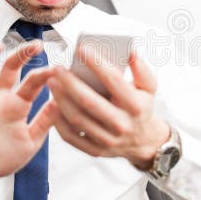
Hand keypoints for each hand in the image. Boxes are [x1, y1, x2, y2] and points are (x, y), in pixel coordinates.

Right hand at [0, 42, 55, 193]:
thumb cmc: (5, 157)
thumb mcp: (31, 142)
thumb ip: (45, 123)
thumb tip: (61, 102)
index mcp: (19, 106)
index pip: (33, 84)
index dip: (45, 74)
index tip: (58, 67)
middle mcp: (0, 99)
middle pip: (10, 69)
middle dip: (22, 55)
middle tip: (36, 45)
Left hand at [46, 47, 169, 169]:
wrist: (143, 141)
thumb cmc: (141, 107)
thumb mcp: (149, 87)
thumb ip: (141, 69)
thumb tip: (130, 52)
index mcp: (136, 106)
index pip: (114, 81)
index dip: (96, 63)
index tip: (81, 49)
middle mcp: (122, 124)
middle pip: (90, 102)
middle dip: (70, 83)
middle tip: (57, 68)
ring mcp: (108, 140)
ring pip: (77, 119)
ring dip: (61, 99)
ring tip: (51, 82)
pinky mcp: (95, 150)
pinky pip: (71, 136)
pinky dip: (58, 120)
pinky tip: (52, 104)